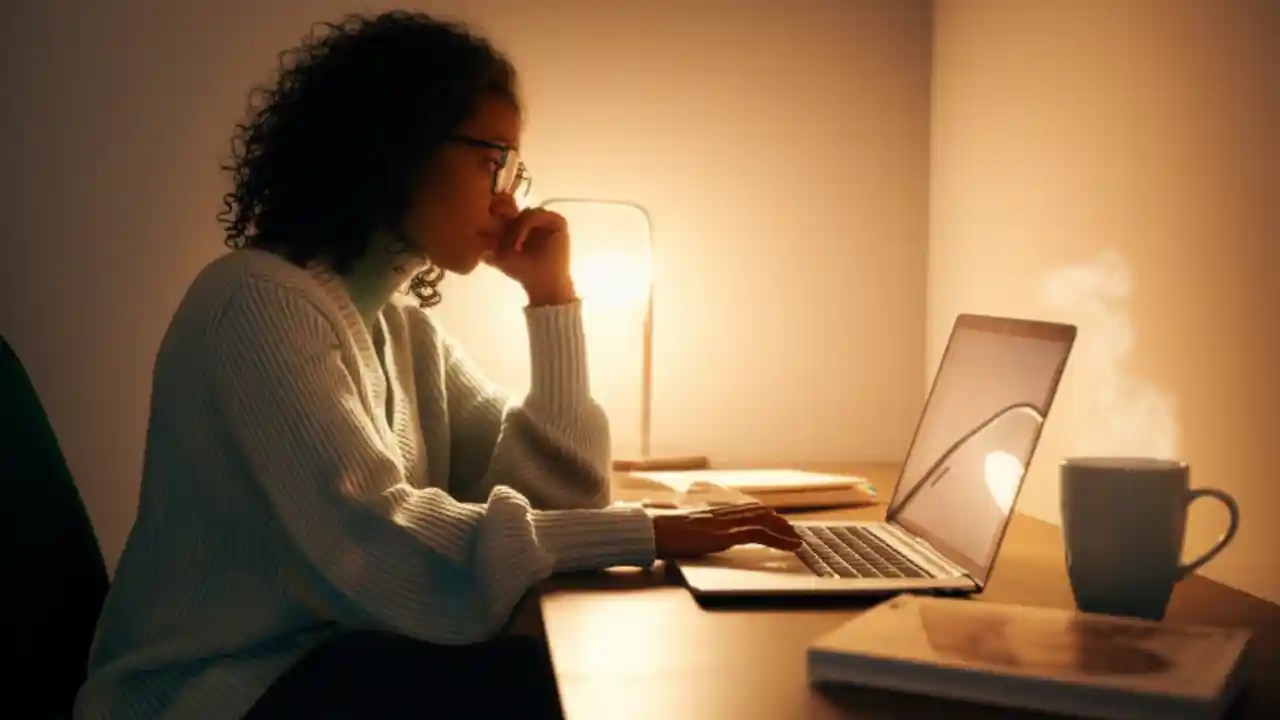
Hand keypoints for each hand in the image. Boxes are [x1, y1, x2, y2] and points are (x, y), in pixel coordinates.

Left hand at [486, 207, 575, 305]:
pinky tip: (520, 241)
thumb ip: (487, 244)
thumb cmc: (523, 272)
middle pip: (518, 210)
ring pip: (527, 212)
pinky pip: (540, 214)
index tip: (491, 234)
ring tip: (512, 245)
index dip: (499, 218)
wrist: (543, 285)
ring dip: (516, 227)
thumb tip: (470, 237)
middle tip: (500, 242)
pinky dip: (527, 225)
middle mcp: (536, 220)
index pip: (509, 212)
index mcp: (523, 224)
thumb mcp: (500, 255)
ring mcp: (548, 220)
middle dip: (507, 225)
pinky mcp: (559, 223)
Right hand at [652, 504, 803, 558]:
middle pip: (759, 512)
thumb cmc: (663, 534)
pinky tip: (792, 546)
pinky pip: (759, 534)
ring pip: (764, 521)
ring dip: (784, 530)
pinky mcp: (725, 535)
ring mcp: (725, 523)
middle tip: (793, 532)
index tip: (777, 521)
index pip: (746, 509)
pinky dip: (780, 539)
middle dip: (779, 522)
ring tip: (798, 539)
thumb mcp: (685, 529)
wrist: (653, 533)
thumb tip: (702, 535)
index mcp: (714, 513)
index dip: (765, 515)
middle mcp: (723, 514)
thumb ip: (699, 530)